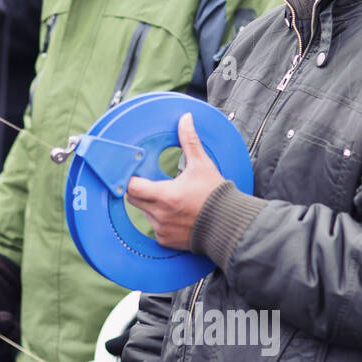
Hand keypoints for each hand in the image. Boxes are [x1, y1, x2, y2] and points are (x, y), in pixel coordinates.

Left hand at [125, 112, 224, 250]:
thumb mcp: (202, 165)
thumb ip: (189, 141)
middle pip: (133, 199)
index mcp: (165, 196)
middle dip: (139, 189)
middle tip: (152, 182)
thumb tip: (185, 120)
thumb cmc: (216, 196)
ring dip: (150, 204)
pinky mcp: (165, 241)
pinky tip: (175, 213)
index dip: (131, 178)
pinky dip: (160, 219)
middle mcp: (160, 215)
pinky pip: (154, 228)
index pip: (131, 186)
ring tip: (170, 198)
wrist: (230, 224)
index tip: (136, 173)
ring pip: (143, 212)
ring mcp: (162, 230)